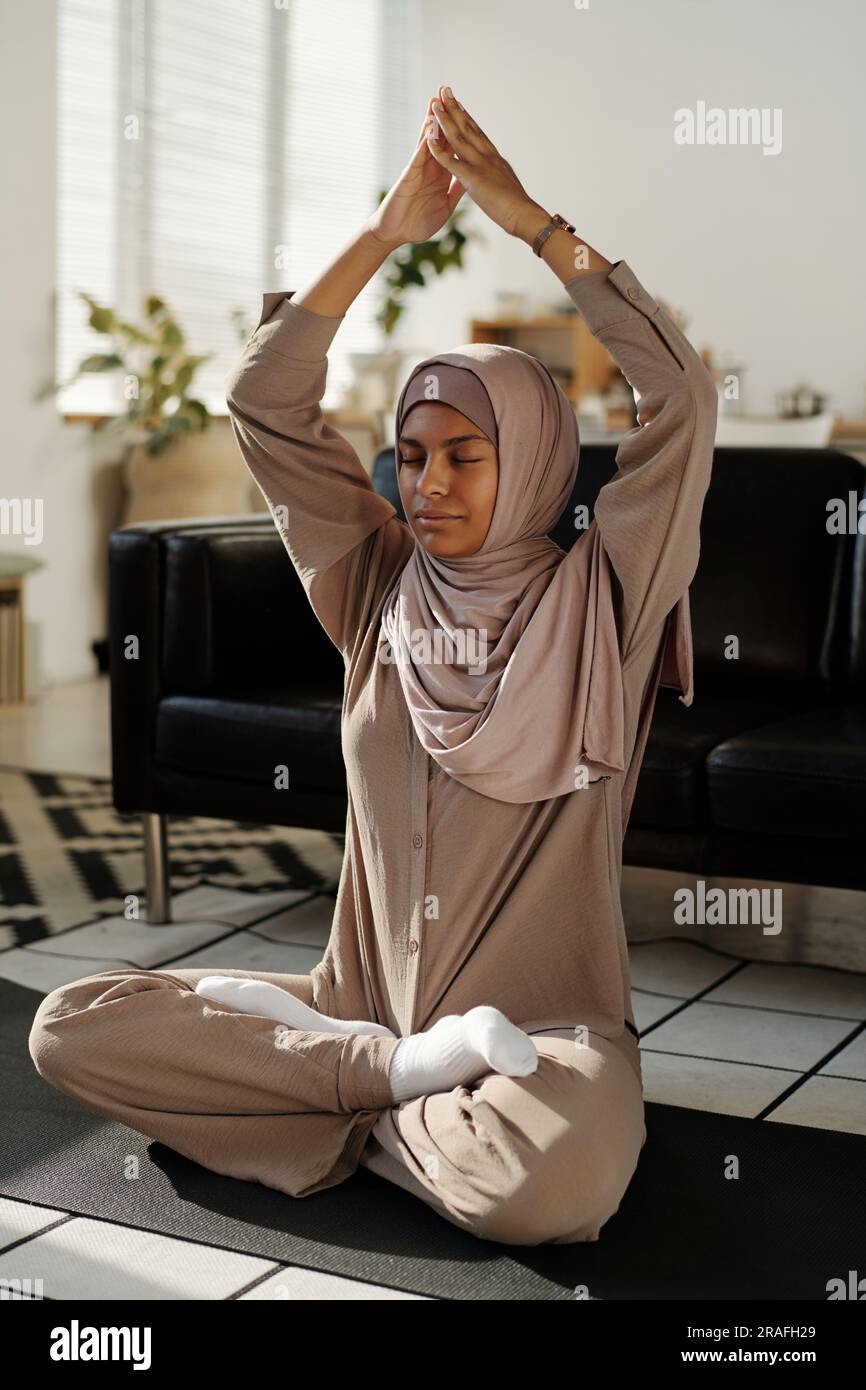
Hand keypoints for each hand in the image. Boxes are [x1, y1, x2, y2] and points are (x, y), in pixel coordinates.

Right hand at [365, 94, 466, 248]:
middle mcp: (430, 167)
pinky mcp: (409, 177)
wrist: (397, 234)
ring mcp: (419, 170)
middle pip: (440, 135)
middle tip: (448, 90)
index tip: (466, 108)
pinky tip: (429, 128)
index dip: (458, 126)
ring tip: (436, 99)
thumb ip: (457, 189)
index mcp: (441, 173)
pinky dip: (424, 143)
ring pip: (427, 140)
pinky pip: (418, 157)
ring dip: (432, 120)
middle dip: (444, 114)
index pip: (452, 145)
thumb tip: (470, 178)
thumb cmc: (417, 222)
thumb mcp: (446, 205)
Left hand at [421, 85, 536, 238]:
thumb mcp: (506, 184)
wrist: (525, 215)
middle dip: (455, 108)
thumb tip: (498, 173)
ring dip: (445, 120)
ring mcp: (480, 165)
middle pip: (468, 127)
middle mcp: (487, 156)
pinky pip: (452, 162)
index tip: (458, 104)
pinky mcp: (473, 178)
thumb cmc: (518, 206)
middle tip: (444, 90)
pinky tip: (428, 139)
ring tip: (436, 104)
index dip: (466, 117)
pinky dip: (439, 150)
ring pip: (459, 138)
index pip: (478, 132)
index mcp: (495, 158)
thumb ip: (498, 175)